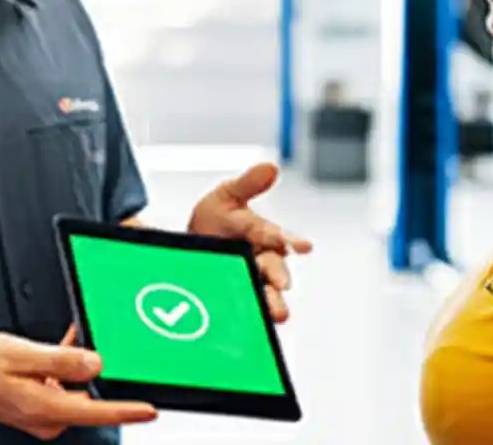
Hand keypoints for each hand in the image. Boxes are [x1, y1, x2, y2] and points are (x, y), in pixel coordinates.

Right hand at [0, 330, 155, 440]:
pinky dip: (63, 369)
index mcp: (46, 407)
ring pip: (75, 390)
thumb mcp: (23, 354)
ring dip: (75, 368)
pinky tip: (60, 348)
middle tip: (88, 347)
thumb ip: (61, 360)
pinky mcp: (38, 406)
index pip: (96, 412)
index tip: (150, 410)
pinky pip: (61, 387)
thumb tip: (94, 364)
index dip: (127, 411)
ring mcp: (42, 414)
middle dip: (94, 374)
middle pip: (88, 399)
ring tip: (63, 342)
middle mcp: (47, 416)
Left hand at [186, 163, 313, 322]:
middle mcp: (263, 262)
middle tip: (283, 285)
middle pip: (275, 270)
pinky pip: (247, 311)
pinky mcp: (237, 301)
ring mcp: (251, 284)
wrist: (189, 247)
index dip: (289, 240)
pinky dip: (251, 318)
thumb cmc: (216, 219)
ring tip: (279, 314)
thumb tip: (271, 166)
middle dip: (280, 277)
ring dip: (274, 304)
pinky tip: (251, 325)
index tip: (303, 246)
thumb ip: (248, 184)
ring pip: (267, 295)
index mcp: (264, 235)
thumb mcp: (226, 197)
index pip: (277, 236)